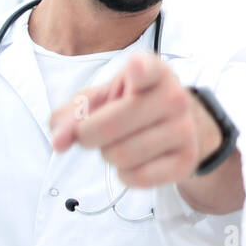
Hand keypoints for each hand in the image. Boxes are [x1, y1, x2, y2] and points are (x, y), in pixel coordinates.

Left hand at [50, 52, 215, 187]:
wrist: (174, 126)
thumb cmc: (131, 106)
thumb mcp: (102, 99)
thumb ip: (73, 114)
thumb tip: (59, 142)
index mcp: (153, 72)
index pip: (146, 69)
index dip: (138, 69)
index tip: (134, 68)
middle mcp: (174, 97)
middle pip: (109, 127)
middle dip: (88, 136)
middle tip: (94, 133)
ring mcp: (185, 130)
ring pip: (121, 155)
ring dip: (108, 155)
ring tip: (121, 143)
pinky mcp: (186, 160)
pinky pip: (137, 177)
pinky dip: (125, 174)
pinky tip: (135, 161)